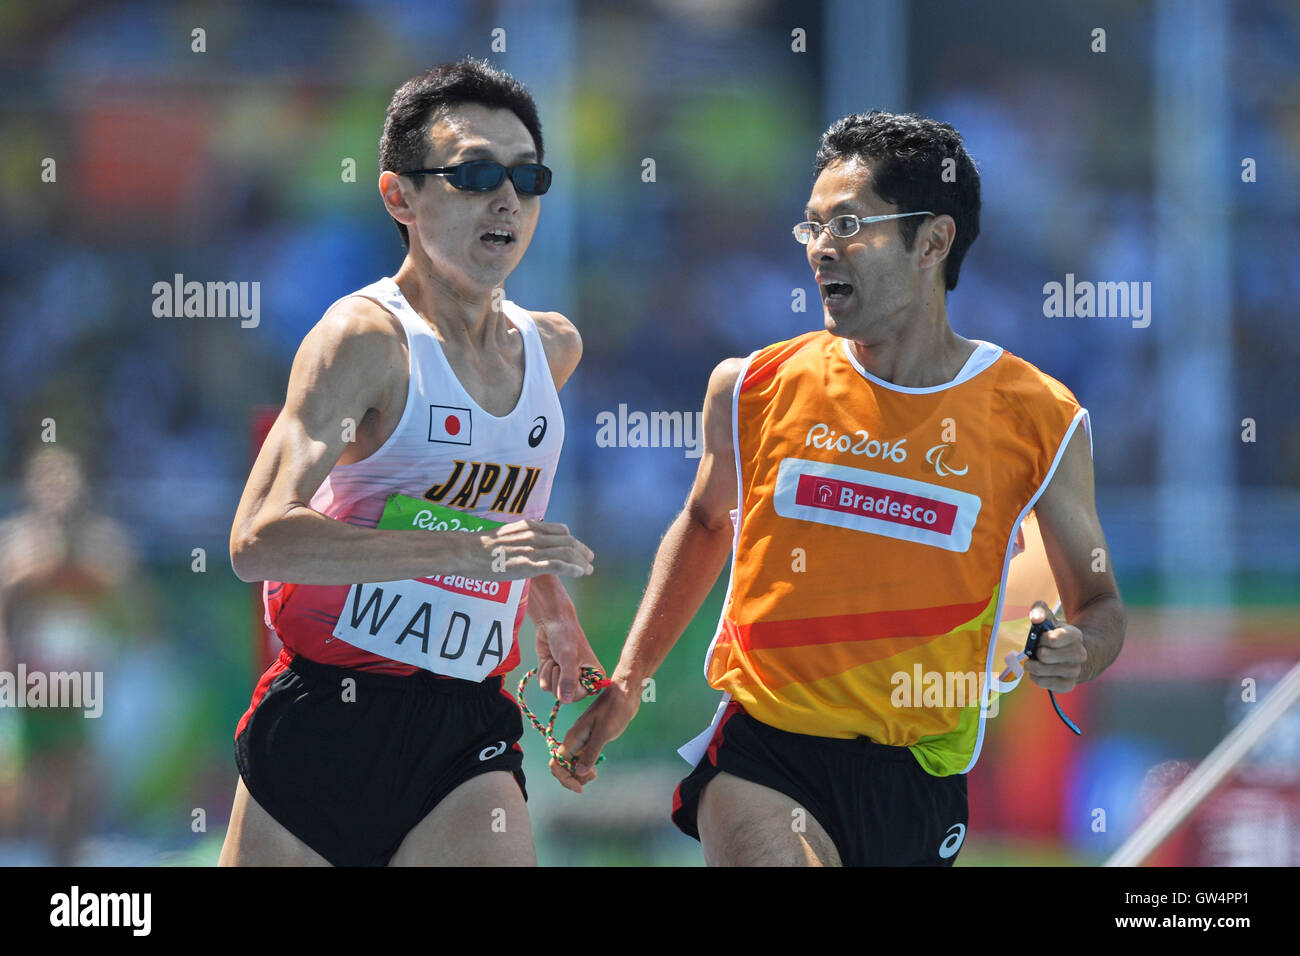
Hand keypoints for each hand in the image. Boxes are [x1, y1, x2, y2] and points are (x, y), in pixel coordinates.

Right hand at [467, 520, 593, 580]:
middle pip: (568, 542)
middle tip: (590, 560)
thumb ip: (520, 538)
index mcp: (530, 526)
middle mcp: (535, 535)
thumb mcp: (505, 534)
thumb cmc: (480, 546)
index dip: (573, 540)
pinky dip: (572, 569)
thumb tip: (525, 545)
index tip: (579, 548)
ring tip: (588, 570)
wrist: (467, 551)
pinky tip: (579, 573)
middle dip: (582, 551)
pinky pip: (557, 565)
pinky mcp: (528, 565)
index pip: (561, 530)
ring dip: (581, 562)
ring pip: (566, 553)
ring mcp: (532, 550)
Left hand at [535, 611, 601, 703]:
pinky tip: (549, 659)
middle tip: (560, 663)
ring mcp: (565, 678)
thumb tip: (566, 700)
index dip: (568, 687)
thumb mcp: (568, 658)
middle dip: (556, 678)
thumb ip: (568, 680)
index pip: (579, 696)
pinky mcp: (552, 675)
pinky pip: (543, 683)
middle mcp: (581, 680)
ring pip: (550, 690)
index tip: (567, 671)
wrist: (552, 623)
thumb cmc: (566, 636)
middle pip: (562, 696)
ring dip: (548, 673)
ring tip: (555, 659)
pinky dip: (543, 671)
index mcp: (594, 677)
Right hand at [550, 678, 640, 793]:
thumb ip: (591, 753)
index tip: (580, 787)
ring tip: (595, 774)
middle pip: (563, 765)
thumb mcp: (604, 733)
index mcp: (573, 737)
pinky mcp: (590, 737)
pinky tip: (596, 767)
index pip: (557, 763)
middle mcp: (574, 739)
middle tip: (593, 777)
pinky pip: (581, 756)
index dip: (564, 778)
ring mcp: (582, 738)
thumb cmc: (615, 709)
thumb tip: (579, 772)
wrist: (625, 693)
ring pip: (573, 762)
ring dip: (580, 772)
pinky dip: (586, 765)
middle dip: (573, 777)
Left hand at [1024, 601, 1086, 691]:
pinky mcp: (1068, 685)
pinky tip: (1039, 672)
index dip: (1040, 639)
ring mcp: (1075, 671)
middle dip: (1036, 652)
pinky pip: (1044, 683)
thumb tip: (1035, 618)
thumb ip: (1039, 611)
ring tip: (1036, 660)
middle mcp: (1079, 654)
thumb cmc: (1056, 634)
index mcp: (1075, 635)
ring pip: (1042, 670)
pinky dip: (1036, 677)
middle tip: (1037, 650)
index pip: (1052, 639)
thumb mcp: (1050, 619)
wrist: (1073, 655)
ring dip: (1033, 665)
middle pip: (1045, 656)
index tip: (1041, 638)